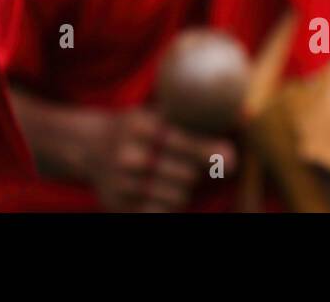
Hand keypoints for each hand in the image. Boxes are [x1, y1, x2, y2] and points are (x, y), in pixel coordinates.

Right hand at [85, 107, 235, 211]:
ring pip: (178, 198)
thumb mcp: (154, 115)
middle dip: (194, 172)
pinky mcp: (119, 207)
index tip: (232, 159)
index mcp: (138, 126)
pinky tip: (160, 192)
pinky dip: (168, 205)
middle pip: (185, 175)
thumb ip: (192, 120)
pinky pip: (162, 213)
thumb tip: (242, 121)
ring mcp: (122, 185)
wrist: (88, 148)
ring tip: (169, 176)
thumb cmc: (135, 129)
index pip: (180, 141)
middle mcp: (128, 156)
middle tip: (188, 166)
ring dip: (183, 189)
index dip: (208, 151)